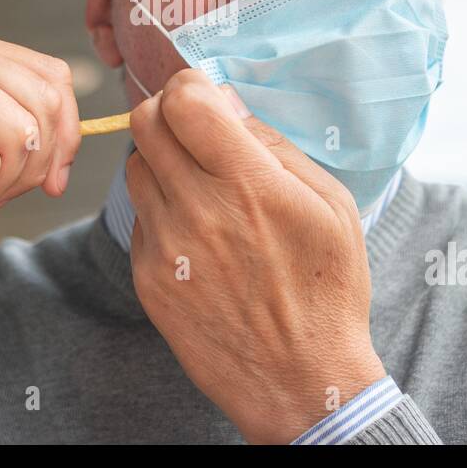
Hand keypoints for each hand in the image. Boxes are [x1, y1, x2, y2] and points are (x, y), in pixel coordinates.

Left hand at [126, 68, 386, 443]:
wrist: (300, 380)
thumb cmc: (327, 291)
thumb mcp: (331, 206)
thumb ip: (275, 146)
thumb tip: (227, 106)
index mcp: (250, 184)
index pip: (184, 101)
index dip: (189, 87)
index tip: (202, 96)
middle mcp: (199, 210)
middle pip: (146, 124)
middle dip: (169, 114)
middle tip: (194, 130)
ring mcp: (167, 245)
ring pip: (135, 167)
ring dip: (161, 162)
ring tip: (199, 185)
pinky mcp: (148, 277)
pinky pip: (139, 217)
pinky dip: (160, 211)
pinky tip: (197, 233)